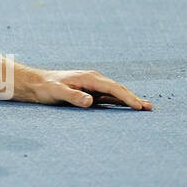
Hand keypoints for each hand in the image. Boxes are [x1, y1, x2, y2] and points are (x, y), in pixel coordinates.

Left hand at [24, 69, 152, 109]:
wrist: (37, 83)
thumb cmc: (46, 87)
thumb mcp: (57, 92)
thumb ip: (73, 96)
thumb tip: (90, 101)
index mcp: (89, 78)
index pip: (112, 88)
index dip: (126, 97)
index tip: (138, 106)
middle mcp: (94, 80)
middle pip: (118, 89)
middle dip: (133, 98)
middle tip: (149, 108)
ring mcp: (93, 86)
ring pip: (115, 93)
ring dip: (129, 100)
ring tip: (145, 108)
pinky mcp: (91, 92)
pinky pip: (109, 97)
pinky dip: (120, 101)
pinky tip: (128, 107)